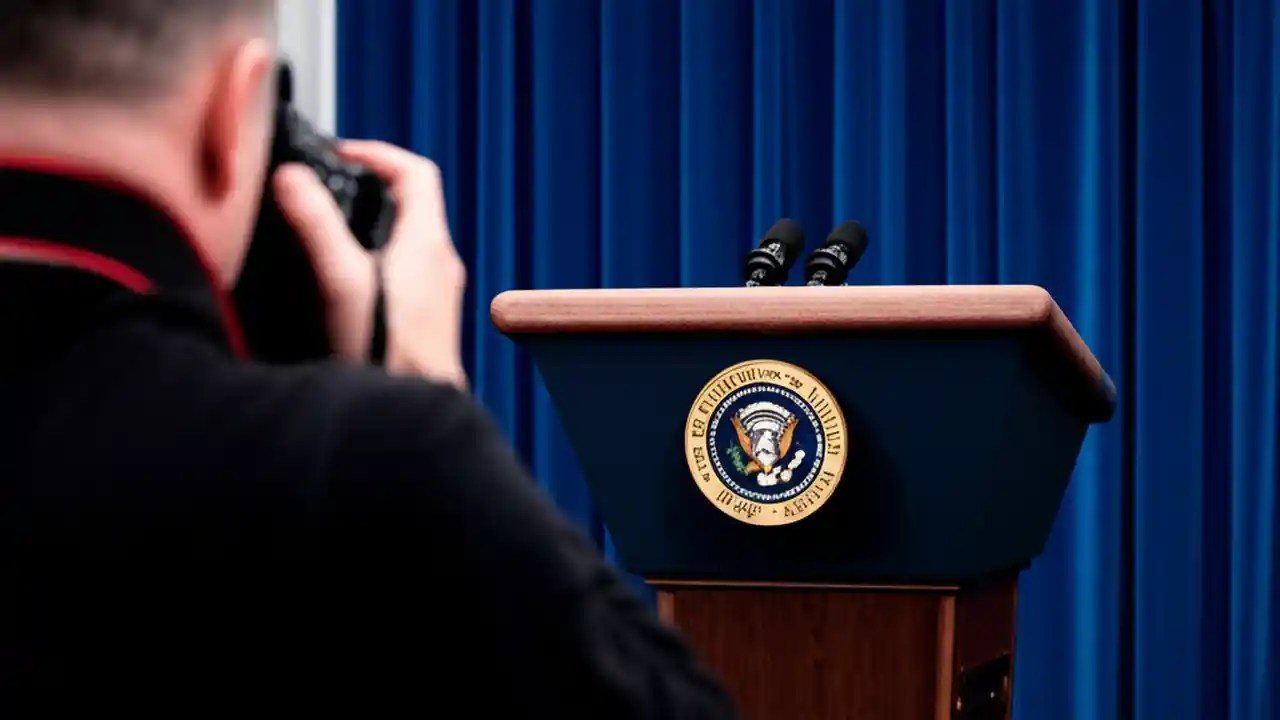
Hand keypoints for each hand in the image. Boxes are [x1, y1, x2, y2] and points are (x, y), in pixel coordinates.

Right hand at [272, 141, 467, 389]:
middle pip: (414, 202)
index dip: (378, 153)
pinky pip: (409, 269)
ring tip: (333, 227)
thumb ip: (316, 226)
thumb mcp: (342, 280)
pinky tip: (350, 279)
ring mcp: (440, 290)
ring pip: (411, 237)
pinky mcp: (431, 316)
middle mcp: (441, 262)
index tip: (343, 153)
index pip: (416, 172)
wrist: (417, 407)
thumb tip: (291, 176)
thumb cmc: (388, 353)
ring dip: (375, 223)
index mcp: (427, 243)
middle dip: (371, 187)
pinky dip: (381, 257)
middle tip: (331, 185)